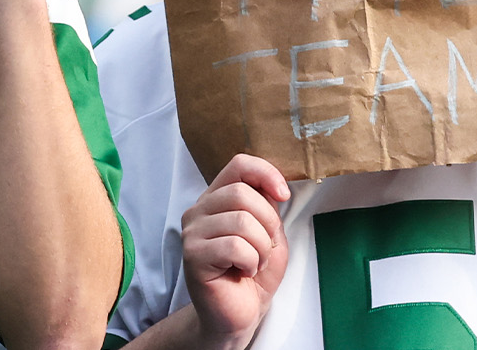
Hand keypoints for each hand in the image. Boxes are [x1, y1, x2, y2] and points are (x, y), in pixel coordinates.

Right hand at [181, 154, 290, 349]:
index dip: (266, 173)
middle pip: (242, 193)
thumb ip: (268, 205)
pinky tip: (243, 271)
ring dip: (261, 248)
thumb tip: (274, 187)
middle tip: (265, 248)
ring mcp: (192, 232)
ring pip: (241, 221)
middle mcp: (199, 210)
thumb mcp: (270, 231)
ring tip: (253, 262)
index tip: (283, 195)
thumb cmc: (254, 271)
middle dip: (268, 223)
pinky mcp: (192, 255)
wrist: (240, 312)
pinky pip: (234, 246)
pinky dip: (250, 262)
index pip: (239, 165)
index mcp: (217, 198)